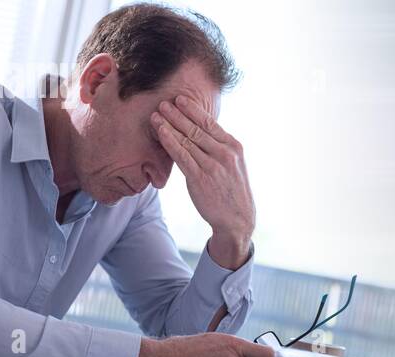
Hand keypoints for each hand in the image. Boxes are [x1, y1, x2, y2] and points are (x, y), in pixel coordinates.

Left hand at [153, 96, 253, 268]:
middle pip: (196, 128)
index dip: (193, 110)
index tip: (180, 100)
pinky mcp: (200, 178)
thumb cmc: (232, 191)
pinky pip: (182, 155)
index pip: (210, 123)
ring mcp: (213, 165)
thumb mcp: (234, 165)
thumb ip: (219, 149)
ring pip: (187, 140)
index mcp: (234, 146)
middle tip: (163, 102)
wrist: (238, 219)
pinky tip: (160, 132)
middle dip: (178, 114)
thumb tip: (203, 134)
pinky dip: (170, 142)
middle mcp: (224, 153)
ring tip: (156, 114)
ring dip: (170, 125)